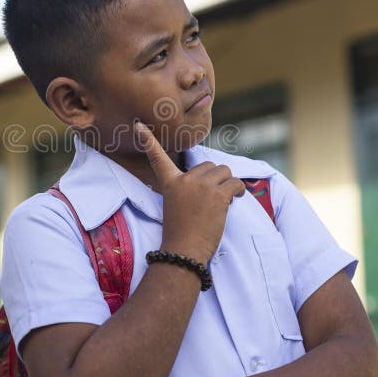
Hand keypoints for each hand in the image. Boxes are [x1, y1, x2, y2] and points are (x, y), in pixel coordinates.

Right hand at [135, 121, 244, 262]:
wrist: (184, 252)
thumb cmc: (181, 234)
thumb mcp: (176, 206)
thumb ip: (187, 189)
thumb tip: (210, 175)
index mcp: (170, 183)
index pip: (157, 157)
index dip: (148, 140)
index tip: (138, 124)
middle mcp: (184, 180)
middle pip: (209, 165)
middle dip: (215, 179)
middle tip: (213, 198)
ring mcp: (201, 186)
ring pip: (224, 172)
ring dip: (228, 184)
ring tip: (224, 200)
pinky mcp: (218, 195)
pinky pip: (235, 183)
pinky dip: (239, 191)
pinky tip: (234, 201)